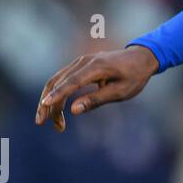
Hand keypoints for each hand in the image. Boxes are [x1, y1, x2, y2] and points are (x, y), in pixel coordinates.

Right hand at [35, 45, 159, 131]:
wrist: (140, 58)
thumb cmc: (134, 77)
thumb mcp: (120, 92)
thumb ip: (96, 100)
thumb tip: (74, 110)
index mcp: (97, 67)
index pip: (72, 82)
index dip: (57, 95)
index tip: (44, 106)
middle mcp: (84, 61)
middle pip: (58, 81)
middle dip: (47, 103)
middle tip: (43, 123)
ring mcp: (80, 62)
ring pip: (56, 80)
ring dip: (50, 101)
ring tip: (56, 124)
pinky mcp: (79, 66)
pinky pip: (62, 80)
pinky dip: (57, 95)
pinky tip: (59, 112)